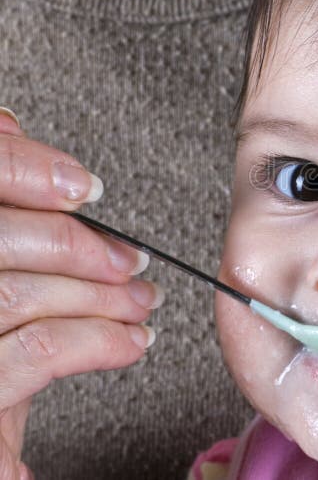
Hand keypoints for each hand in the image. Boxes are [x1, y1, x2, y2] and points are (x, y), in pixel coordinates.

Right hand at [0, 108, 162, 479]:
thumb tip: (10, 128)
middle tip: (133, 264)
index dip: (22, 169)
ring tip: (141, 304)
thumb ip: (7, 230)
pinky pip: (35, 351)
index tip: (84, 188)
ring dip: (100, 296)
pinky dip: (98, 341)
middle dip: (80, 247)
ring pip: (17, 296)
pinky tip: (131, 344)